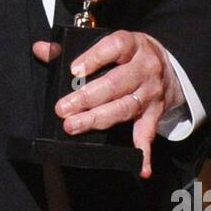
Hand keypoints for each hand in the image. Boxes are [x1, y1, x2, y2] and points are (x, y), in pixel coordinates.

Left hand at [32, 31, 184, 178]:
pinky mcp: (154, 113)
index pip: (115, 47)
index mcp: (132, 45)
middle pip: (116, 84)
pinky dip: (145, 151)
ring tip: (74, 126)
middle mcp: (144, 68)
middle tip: (64, 108)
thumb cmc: (130, 55)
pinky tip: (140, 167)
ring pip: (124, 108)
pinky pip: (148, 133)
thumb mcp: (109, 43)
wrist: (170, 67)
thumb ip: (72, 47)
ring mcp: (150, 93)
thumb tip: (40, 49)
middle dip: (87, 98)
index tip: (75, 70)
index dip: (95, 58)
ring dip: (98, 119)